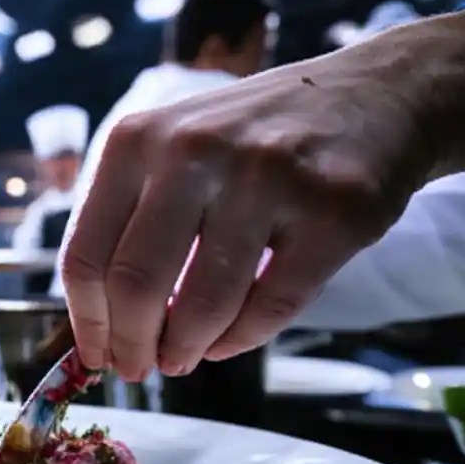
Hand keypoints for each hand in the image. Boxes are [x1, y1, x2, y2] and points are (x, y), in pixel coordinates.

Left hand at [61, 51, 436, 379]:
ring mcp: (266, 179)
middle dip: (132, 345)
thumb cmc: (255, 136)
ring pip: (204, 304)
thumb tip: (101, 323)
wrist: (378, 94)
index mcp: (138, 139)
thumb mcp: (174, 147)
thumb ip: (132, 218)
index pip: (86, 254)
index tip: (94, 354)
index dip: (87, 321)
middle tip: (139, 368)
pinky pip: (270, 307)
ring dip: (187, 349)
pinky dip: (241, 339)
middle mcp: (194, 151)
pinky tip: (228, 341)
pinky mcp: (333, 213)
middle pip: (135, 285)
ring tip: (184, 357)